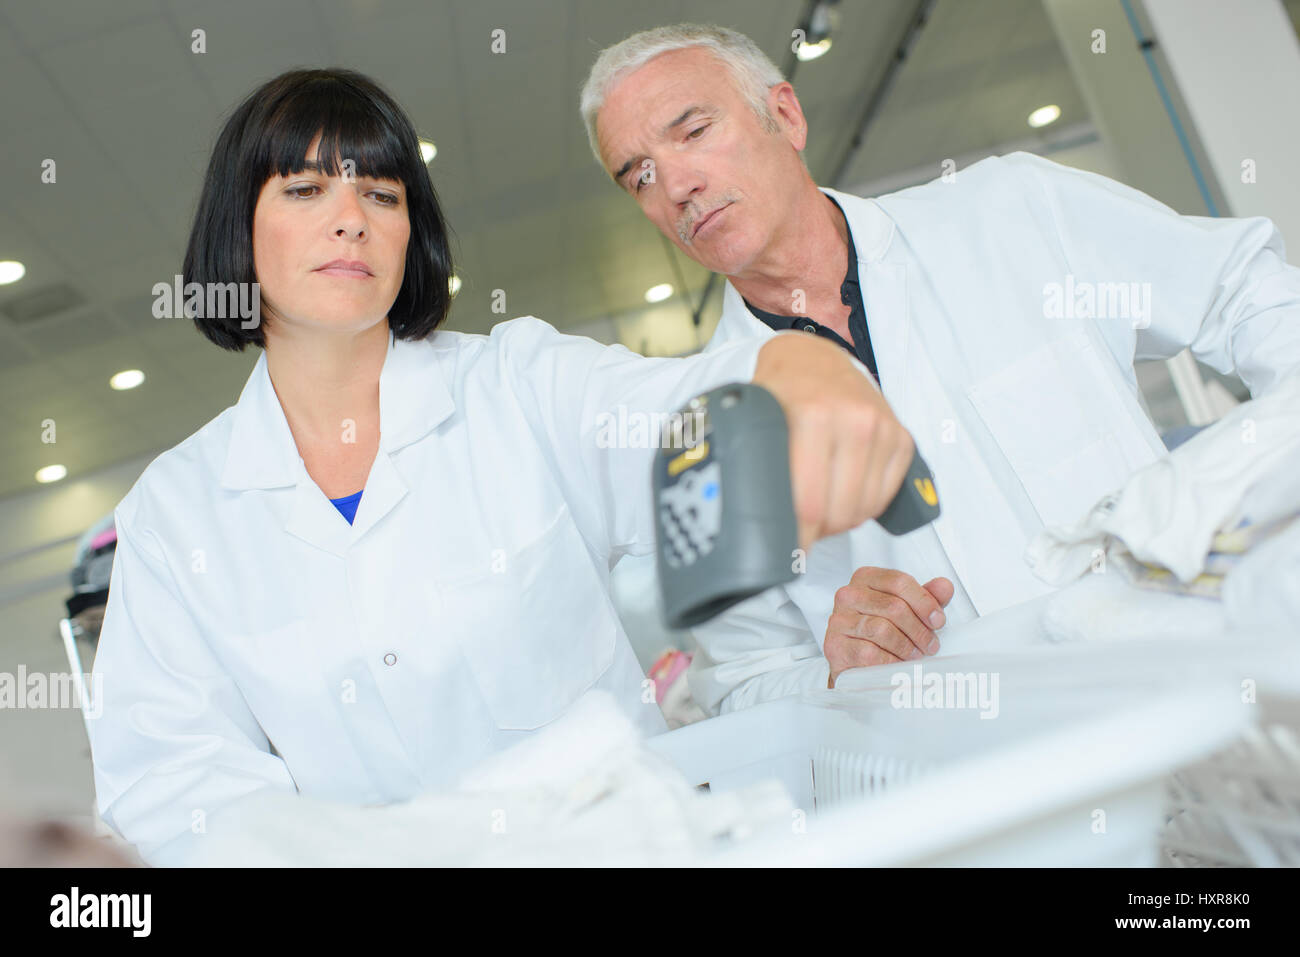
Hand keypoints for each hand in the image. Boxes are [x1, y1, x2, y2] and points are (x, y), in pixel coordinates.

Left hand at [752, 333, 913, 549]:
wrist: (814, 360)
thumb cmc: (782, 396)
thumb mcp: (760, 423)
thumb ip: (759, 468)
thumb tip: (758, 529)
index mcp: (813, 416)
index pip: (809, 503)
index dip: (794, 536)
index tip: (783, 550)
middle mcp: (854, 420)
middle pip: (837, 513)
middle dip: (815, 530)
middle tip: (798, 526)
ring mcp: (882, 429)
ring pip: (862, 510)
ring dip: (839, 521)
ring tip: (818, 509)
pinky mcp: (902, 438)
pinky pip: (884, 498)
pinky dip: (863, 507)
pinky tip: (842, 495)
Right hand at [824, 569, 953, 687]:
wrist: (852, 662)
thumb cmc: (880, 631)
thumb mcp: (906, 609)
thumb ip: (925, 597)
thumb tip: (945, 586)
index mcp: (865, 578)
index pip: (899, 581)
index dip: (924, 602)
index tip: (938, 621)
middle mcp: (848, 595)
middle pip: (894, 607)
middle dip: (919, 630)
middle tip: (931, 645)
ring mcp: (838, 620)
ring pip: (882, 630)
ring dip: (906, 647)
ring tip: (917, 655)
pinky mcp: (835, 645)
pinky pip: (870, 652)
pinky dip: (890, 661)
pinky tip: (898, 664)